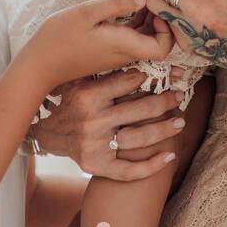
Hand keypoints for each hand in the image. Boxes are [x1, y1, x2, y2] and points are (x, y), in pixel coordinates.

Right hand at [23, 0, 170, 88]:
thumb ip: (117, 4)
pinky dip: (137, 23)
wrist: (39, 64)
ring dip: (150, 20)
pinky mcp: (109, 52)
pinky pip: (132, 38)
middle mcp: (126, 54)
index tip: (158, 7)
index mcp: (124, 45)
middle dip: (162, 20)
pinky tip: (130, 5)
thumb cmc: (59, 37)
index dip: (169, 29)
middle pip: (159, 43)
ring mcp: (118, 54)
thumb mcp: (87, 13)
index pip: (163, 48)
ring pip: (146, 40)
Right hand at [32, 69, 188, 180]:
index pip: (130, 82)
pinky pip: (129, 171)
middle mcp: (93, 120)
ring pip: (141, 138)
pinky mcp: (97, 166)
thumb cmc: (69, 99)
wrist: (46, 131)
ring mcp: (95, 145)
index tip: (168, 74)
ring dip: (166, 129)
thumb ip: (105, 69)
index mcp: (89, 95)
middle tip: (180, 97)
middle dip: (166, 101)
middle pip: (142, 109)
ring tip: (180, 121)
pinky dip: (152, 166)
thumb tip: (139, 55)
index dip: (152, 76)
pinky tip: (169, 156)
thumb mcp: (80, 78)